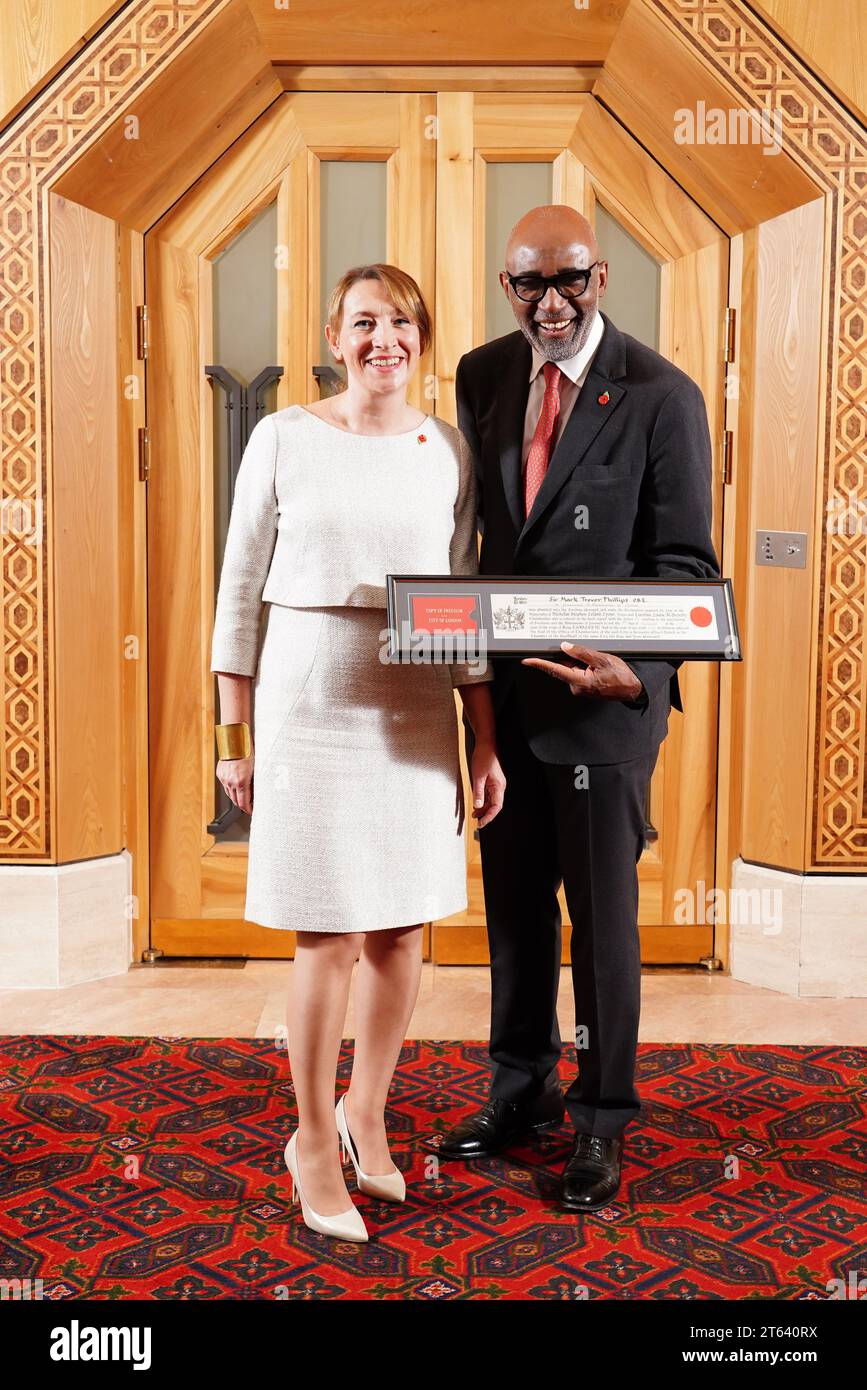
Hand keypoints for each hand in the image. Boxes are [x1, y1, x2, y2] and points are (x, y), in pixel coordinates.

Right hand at [217, 753, 254, 813]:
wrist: (235, 740)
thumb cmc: (248, 751)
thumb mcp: (257, 768)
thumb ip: (256, 783)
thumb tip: (260, 793)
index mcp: (241, 781)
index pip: (243, 803)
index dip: (248, 810)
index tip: (252, 812)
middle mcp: (231, 782)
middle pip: (236, 801)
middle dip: (243, 806)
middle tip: (250, 806)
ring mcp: (224, 778)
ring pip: (230, 794)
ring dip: (237, 798)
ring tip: (245, 797)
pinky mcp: (220, 773)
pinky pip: (225, 786)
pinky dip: (231, 789)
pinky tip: (237, 787)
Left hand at [470, 740, 505, 827]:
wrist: (485, 745)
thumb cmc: (484, 757)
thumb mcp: (478, 777)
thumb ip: (478, 792)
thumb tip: (477, 806)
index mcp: (498, 786)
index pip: (496, 807)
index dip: (489, 817)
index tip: (481, 823)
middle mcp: (499, 786)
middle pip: (495, 805)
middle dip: (486, 815)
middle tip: (477, 823)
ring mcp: (496, 784)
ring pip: (491, 801)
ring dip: (483, 808)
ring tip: (475, 815)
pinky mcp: (492, 781)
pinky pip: (489, 795)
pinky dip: (483, 801)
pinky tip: (477, 804)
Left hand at [521, 642, 643, 700]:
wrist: (633, 689)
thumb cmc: (620, 676)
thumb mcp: (602, 659)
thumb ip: (581, 653)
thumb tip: (565, 646)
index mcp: (579, 681)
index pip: (555, 670)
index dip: (540, 664)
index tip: (527, 660)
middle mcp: (577, 687)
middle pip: (564, 667)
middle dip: (570, 657)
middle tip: (586, 653)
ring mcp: (581, 688)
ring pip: (573, 669)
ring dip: (579, 662)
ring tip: (598, 661)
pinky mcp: (585, 687)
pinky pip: (579, 673)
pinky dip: (583, 666)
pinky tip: (596, 665)